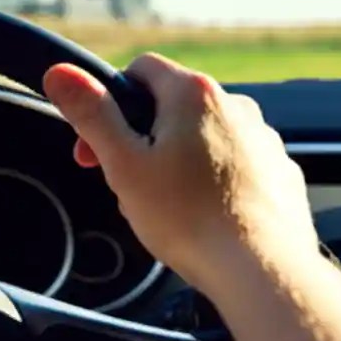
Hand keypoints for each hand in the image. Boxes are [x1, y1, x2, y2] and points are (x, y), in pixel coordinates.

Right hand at [41, 53, 317, 294]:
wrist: (263, 271)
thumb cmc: (190, 219)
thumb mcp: (123, 164)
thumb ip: (91, 114)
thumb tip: (60, 72)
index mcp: (193, 95)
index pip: (140, 69)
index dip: (109, 102)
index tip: (97, 144)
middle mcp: (237, 106)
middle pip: (171, 105)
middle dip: (142, 137)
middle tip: (126, 181)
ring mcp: (263, 139)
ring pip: (204, 136)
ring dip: (179, 159)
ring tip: (167, 205)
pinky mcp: (280, 172)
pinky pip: (236, 164)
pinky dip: (215, 181)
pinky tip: (204, 214)